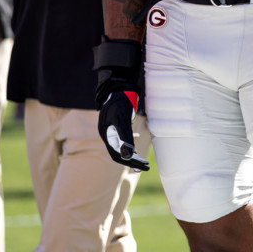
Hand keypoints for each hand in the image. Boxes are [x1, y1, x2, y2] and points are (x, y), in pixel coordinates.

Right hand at [93, 37, 148, 170]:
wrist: (118, 85)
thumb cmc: (120, 101)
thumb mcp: (122, 119)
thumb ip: (125, 136)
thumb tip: (129, 155)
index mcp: (106, 134)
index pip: (116, 154)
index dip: (129, 162)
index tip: (142, 166)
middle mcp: (108, 133)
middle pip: (119, 153)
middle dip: (132, 161)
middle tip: (146, 166)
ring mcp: (112, 128)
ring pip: (121, 146)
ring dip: (132, 154)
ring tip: (143, 160)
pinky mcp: (118, 122)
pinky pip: (123, 137)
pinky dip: (131, 142)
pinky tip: (137, 139)